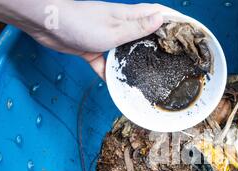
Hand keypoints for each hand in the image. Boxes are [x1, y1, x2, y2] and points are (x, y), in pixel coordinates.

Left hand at [0, 0, 176, 78]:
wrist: (47, 24)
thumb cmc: (80, 22)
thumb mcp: (114, 29)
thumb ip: (138, 28)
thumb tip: (162, 19)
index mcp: (129, 16)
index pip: (158, 14)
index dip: (174, 20)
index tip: (190, 30)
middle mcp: (120, 25)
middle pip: (145, 35)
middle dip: (159, 45)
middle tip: (174, 60)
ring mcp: (106, 38)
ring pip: (127, 53)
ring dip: (136, 63)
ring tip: (151, 77)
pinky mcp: (93, 49)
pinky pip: (106, 65)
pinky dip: (111, 75)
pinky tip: (117, 89)